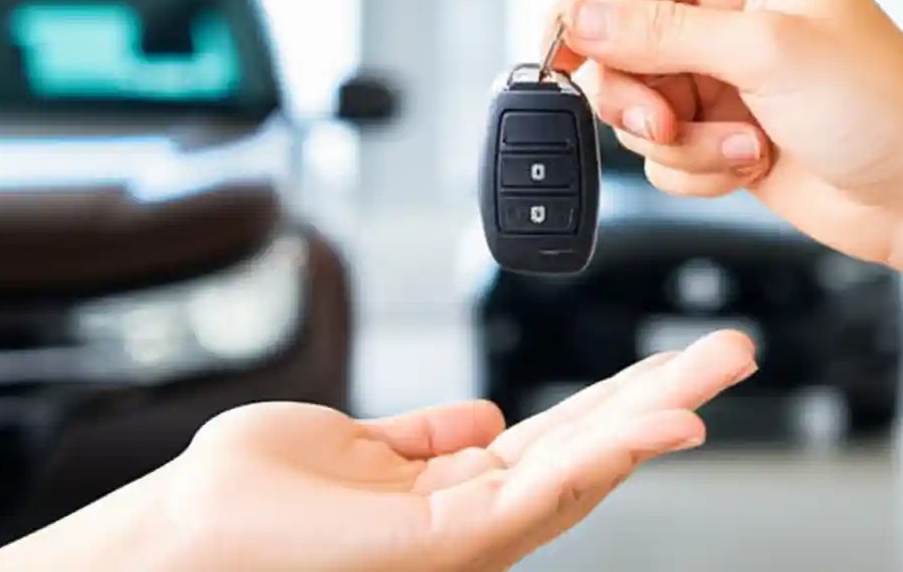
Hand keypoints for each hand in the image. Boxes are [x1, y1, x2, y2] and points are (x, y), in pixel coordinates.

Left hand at [0, 330, 754, 571]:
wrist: (171, 542)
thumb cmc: (243, 500)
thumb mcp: (350, 446)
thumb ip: (422, 437)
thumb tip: (481, 416)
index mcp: (449, 492)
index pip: (554, 442)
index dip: (617, 405)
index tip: (668, 370)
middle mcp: (469, 519)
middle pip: (586, 452)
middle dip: (661, 401)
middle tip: (731, 354)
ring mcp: (465, 539)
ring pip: (582, 469)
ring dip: (657, 417)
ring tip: (719, 372)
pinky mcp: (449, 547)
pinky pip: (544, 492)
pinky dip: (610, 455)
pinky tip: (659, 421)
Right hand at [553, 0, 902, 344]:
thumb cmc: (882, 107)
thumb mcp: (768, 51)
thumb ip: (664, 31)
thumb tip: (583, 17)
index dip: (591, 4)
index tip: (559, 48)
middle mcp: (732, 15)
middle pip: (625, 40)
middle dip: (636, 90)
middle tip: (659, 121)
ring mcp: (726, 78)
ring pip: (639, 104)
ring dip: (677, 140)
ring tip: (736, 148)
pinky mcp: (722, 133)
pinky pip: (663, 152)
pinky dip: (695, 169)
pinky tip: (749, 166)